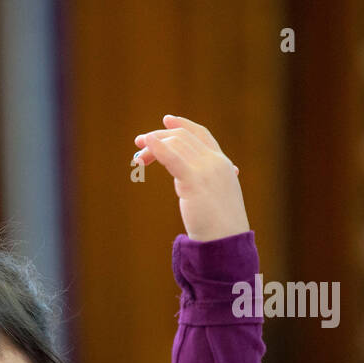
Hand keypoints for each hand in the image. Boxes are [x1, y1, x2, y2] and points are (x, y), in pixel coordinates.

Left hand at [131, 115, 249, 241]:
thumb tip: (184, 182)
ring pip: (176, 144)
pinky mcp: (195, 179)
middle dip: (159, 137)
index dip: (184, 125)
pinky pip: (173, 157)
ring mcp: (207, 169)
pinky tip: (146, 144)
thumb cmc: (218, 227)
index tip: (166, 120)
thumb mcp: (211, 198)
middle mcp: (216, 162)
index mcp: (222, 165)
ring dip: (153, 146)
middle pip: (183, 138)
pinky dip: (158, 147)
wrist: (226, 241)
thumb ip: (200, 184)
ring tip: (137, 158)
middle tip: (139, 144)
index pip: (202, 135)